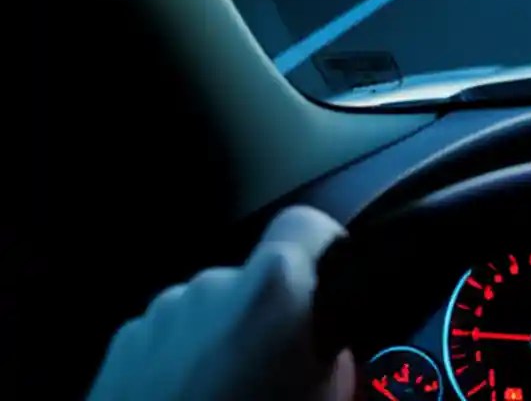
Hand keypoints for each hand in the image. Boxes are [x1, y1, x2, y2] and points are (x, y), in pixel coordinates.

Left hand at [87, 206, 355, 400]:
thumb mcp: (324, 397)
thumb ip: (331, 357)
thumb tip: (330, 346)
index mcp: (274, 290)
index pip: (309, 224)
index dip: (326, 250)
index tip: (332, 289)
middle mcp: (214, 285)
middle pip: (259, 276)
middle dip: (272, 314)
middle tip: (283, 372)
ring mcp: (161, 312)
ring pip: (213, 308)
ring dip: (226, 338)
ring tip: (233, 393)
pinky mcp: (121, 344)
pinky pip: (173, 334)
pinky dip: (186, 358)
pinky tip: (193, 400)